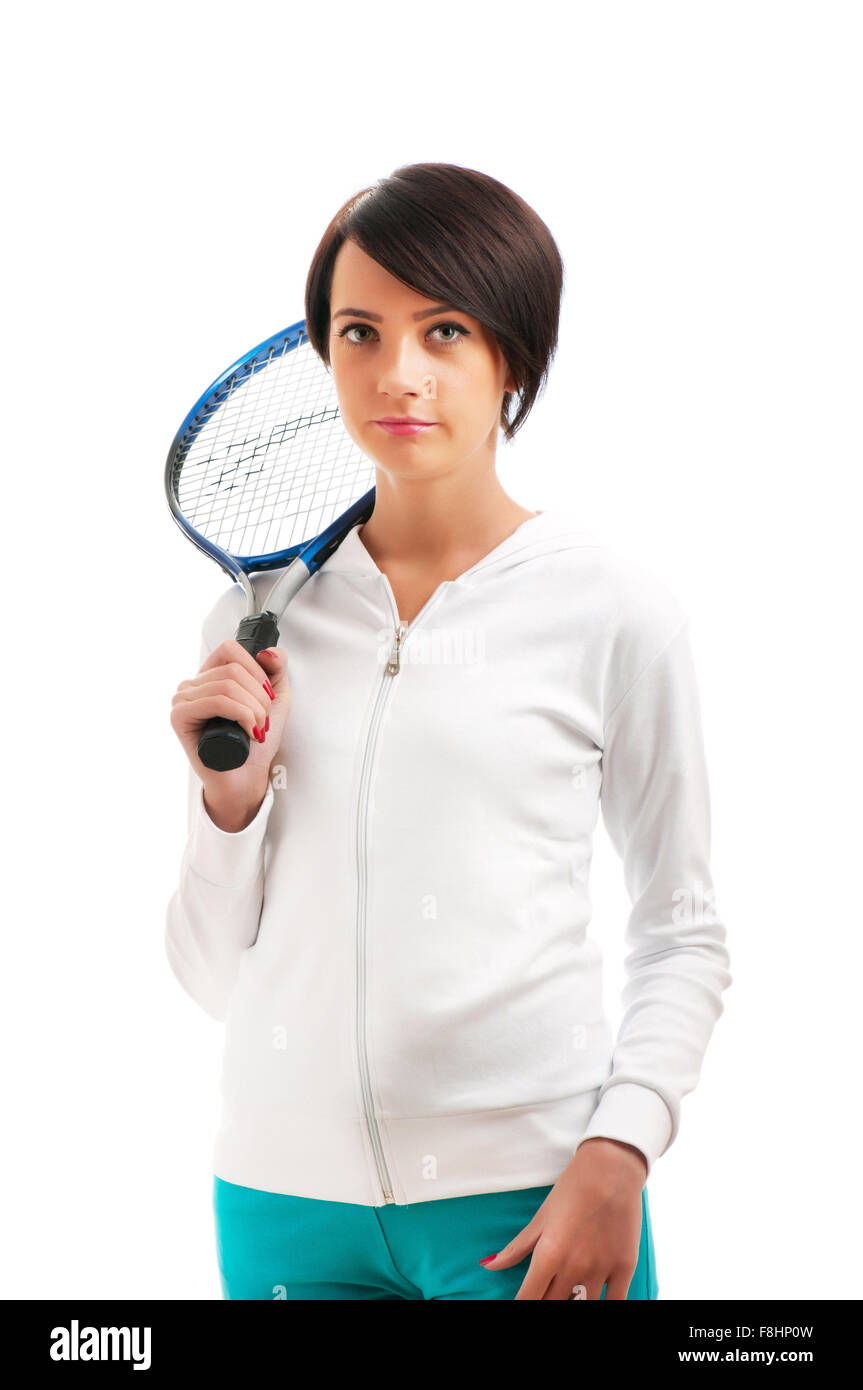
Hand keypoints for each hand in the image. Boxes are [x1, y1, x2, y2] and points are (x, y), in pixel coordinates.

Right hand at [170, 641, 290, 827]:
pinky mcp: (179, 717)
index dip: (256, 669)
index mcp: (211, 676)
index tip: (267, 695)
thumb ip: (277, 669)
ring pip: (226, 686)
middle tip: (264, 721)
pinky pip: (216, 702)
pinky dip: (241, 715)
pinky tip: (248, 732)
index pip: (230, 649)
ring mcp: (183, 700)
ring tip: (258, 730)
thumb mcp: (275, 699)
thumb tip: (269, 651)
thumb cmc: (256, 741)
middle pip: (232, 670)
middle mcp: (193, 685)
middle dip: (259, 697)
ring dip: (253, 709)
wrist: (247, 778)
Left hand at [479, 1138, 647, 1299]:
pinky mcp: (625, 1268)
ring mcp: (602, 1269)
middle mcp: (574, 1266)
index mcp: (549, 1254)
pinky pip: (616, 1304)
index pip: (528, 1299)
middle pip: (552, 1305)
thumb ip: (516, 1247)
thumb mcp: (541, 1216)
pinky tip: (593, 1298)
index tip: (521, 1303)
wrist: (612, 1167)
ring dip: (572, 1303)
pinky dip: (604, 1306)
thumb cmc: (573, 1188)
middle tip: (544, 1291)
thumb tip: (488, 1265)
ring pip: (582, 1308)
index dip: (521, 1306)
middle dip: (544, 1302)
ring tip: (568, 1293)